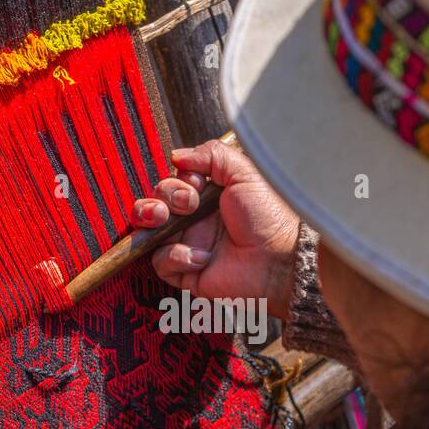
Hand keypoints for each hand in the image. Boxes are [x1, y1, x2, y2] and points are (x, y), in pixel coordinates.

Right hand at [133, 141, 300, 318]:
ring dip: (151, 219)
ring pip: (148, 230)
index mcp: (207, 197)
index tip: (196, 185)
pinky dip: (176, 256)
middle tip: (186, 203)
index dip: (176, 182)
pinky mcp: (186, 273)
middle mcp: (194, 221)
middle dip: (160, 197)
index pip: (171, 184)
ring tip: (166, 219)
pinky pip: (160, 261)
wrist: (280, 258)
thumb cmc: (269, 216)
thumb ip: (211, 155)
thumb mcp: (244, 172)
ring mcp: (188, 246)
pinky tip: (203, 257)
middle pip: (154, 203)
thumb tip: (177, 155)